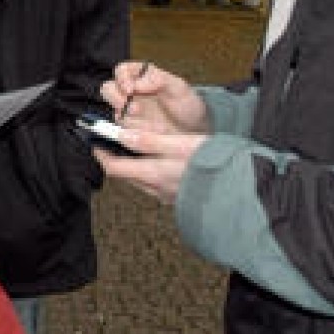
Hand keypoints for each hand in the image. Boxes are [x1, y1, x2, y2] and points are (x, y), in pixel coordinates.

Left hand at [94, 129, 208, 204]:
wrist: (238, 188)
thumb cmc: (211, 162)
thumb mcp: (179, 144)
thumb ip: (149, 140)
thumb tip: (122, 135)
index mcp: (153, 174)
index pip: (114, 168)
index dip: (101, 154)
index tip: (95, 141)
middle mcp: (155, 188)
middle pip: (125, 174)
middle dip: (116, 158)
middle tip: (114, 141)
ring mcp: (166, 196)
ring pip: (139, 180)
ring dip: (133, 165)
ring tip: (136, 148)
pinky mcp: (177, 197)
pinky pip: (154, 185)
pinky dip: (148, 172)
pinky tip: (159, 162)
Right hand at [99, 61, 208, 135]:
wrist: (195, 132)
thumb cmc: (188, 106)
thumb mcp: (180, 89)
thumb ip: (160, 79)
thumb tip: (138, 81)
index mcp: (143, 77)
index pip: (122, 70)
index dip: (122, 77)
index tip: (130, 88)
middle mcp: (132, 92)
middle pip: (109, 88)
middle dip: (116, 95)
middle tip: (130, 104)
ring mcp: (128, 111)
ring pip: (112, 108)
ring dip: (122, 112)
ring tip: (138, 116)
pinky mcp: (129, 128)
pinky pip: (119, 126)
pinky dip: (127, 126)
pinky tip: (141, 129)